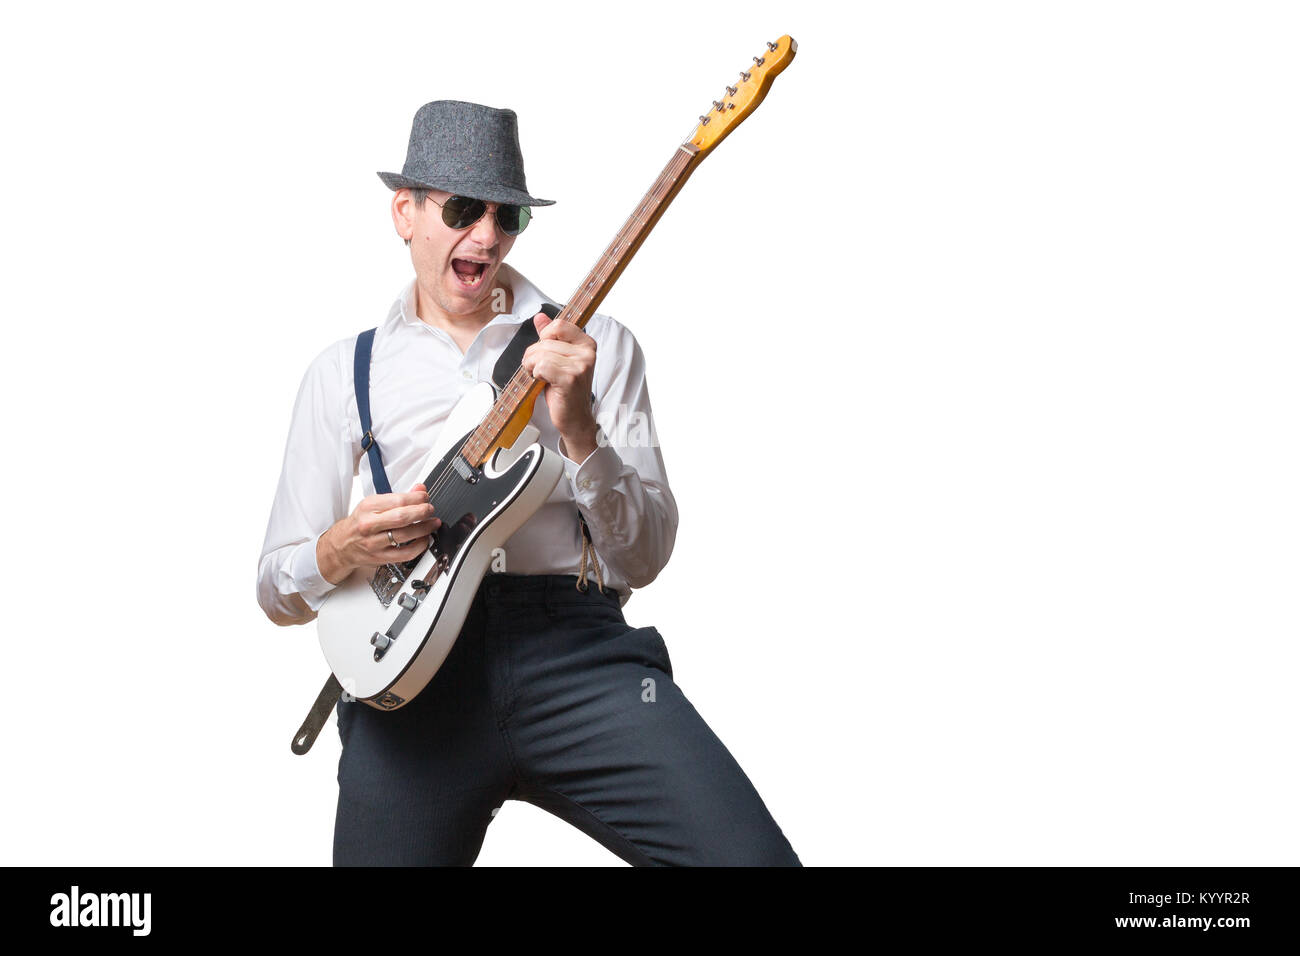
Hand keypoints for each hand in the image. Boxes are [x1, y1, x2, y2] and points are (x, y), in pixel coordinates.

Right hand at [317, 483, 440, 583]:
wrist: (341, 545)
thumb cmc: (359, 523)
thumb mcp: (373, 504)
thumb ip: (397, 497)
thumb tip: (419, 489)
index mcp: (368, 507)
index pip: (398, 500)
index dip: (417, 498)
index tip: (425, 497)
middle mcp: (369, 525)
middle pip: (402, 517)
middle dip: (422, 512)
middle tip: (430, 510)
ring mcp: (374, 543)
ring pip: (405, 535)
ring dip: (424, 528)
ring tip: (433, 523)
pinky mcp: (380, 557)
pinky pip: (405, 553)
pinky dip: (419, 546)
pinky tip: (424, 539)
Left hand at [522, 311, 598, 460]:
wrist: (574, 418)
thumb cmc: (566, 390)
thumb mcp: (559, 359)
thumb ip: (551, 336)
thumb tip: (540, 317)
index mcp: (586, 344)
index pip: (558, 324)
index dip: (544, 338)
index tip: (545, 353)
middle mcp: (587, 353)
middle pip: (545, 341)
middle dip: (533, 356)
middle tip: (540, 371)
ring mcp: (581, 365)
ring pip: (541, 354)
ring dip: (532, 367)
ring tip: (541, 377)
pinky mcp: (571, 379)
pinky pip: (542, 366)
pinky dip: (536, 375)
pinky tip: (544, 383)